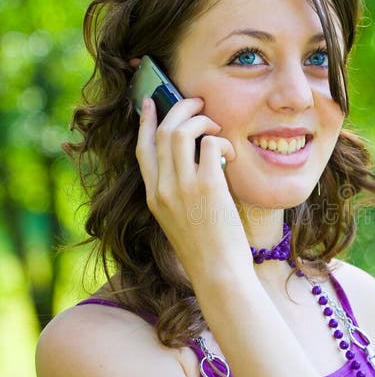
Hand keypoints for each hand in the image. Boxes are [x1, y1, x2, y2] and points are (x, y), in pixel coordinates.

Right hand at [135, 96, 251, 283]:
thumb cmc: (207, 250)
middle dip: (181, 109)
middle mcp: (162, 189)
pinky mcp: (209, 186)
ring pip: (182, 132)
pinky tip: (231, 155)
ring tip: (216, 126)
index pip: (143, 149)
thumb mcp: (179, 220)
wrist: (217, 273)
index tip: (151, 103)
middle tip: (198, 103)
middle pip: (163, 132)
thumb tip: (198, 160)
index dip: (146, 122)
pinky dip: (222, 141)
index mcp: (153, 197)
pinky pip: (211, 145)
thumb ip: (178, 191)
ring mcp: (183, 187)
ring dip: (202, 120)